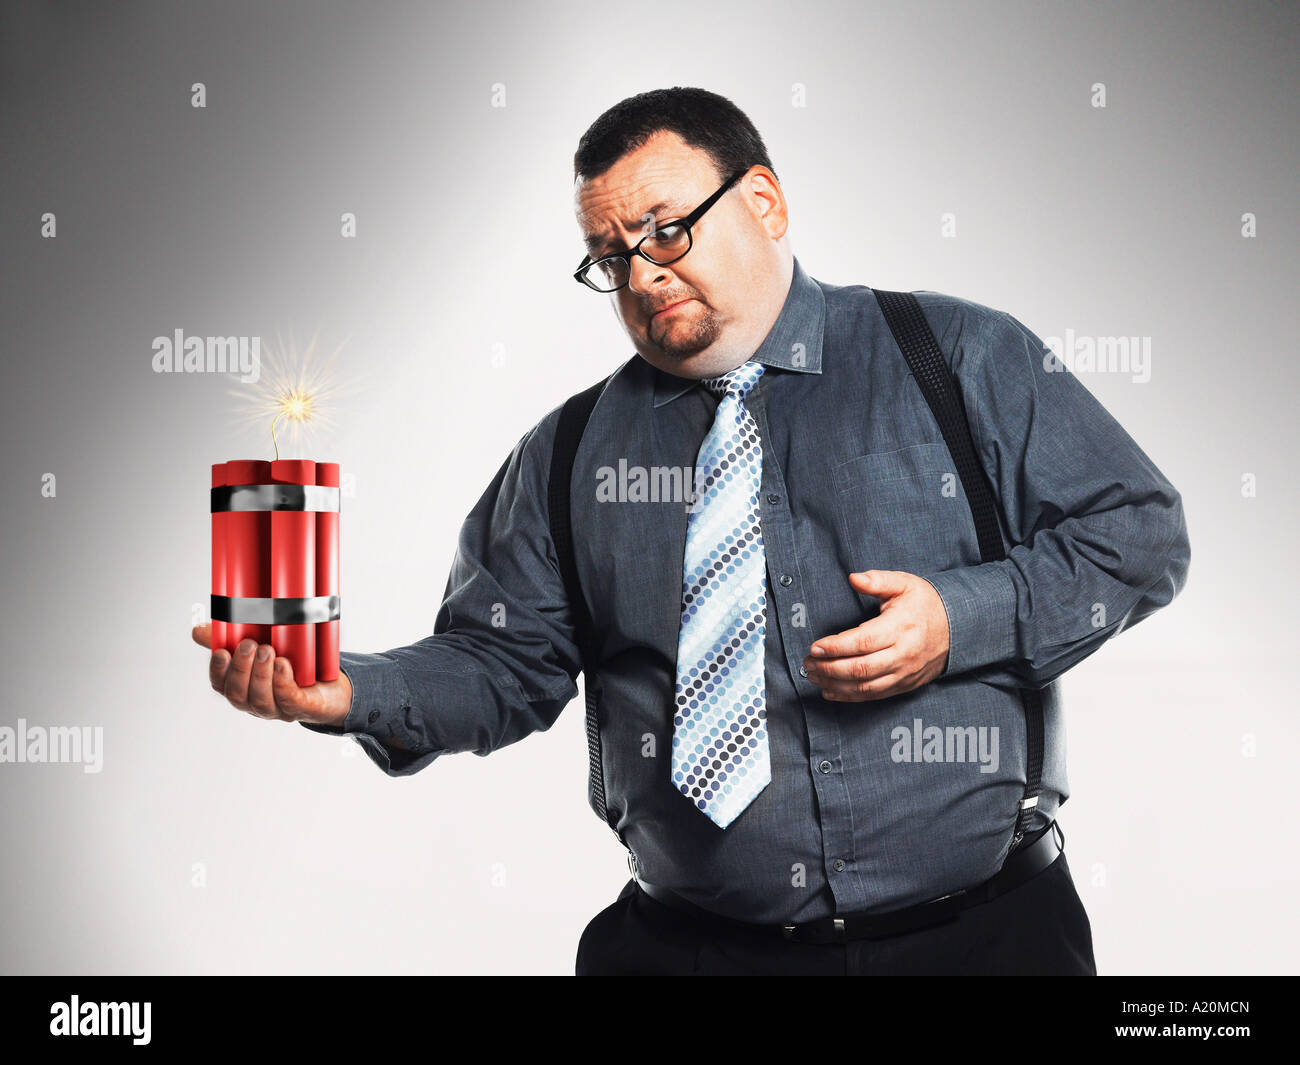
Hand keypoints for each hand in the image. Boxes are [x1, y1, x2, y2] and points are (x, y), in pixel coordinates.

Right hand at [192, 623, 352, 726]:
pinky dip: (282, 683)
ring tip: (267, 650)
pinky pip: (289, 700)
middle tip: (248, 644)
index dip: (218, 670)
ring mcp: (280, 710)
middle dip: (241, 669)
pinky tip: (282, 665)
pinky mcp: (303, 708)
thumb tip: (198, 630)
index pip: (221, 685)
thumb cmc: (292, 665)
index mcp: (243, 690)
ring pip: (262, 700)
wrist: (331, 684)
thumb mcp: (261, 647)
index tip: (221, 651)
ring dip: (261, 674)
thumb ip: (230, 638)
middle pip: (239, 695)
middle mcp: (257, 704)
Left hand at [801, 570, 949, 701]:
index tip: (814, 647)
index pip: (862, 642)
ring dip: (835, 685)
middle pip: (860, 668)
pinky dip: (850, 697)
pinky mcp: (904, 685)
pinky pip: (874, 695)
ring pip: (865, 686)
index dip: (835, 647)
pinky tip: (830, 691)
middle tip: (807, 663)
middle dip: (829, 668)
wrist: (958, 627)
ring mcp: (904, 673)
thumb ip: (878, 580)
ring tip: (813, 677)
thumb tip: (854, 577)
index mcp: (900, 627)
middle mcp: (903, 654)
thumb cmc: (926, 604)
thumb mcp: (904, 584)